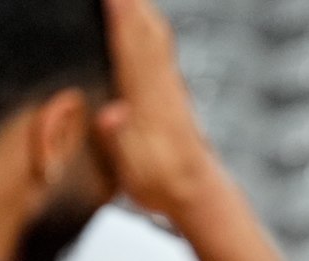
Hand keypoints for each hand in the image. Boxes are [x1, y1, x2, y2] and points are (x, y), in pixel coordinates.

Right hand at [95, 0, 223, 219]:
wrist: (197, 194)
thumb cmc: (161, 184)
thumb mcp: (131, 171)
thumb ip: (117, 141)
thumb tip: (111, 114)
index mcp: (146, 103)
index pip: (130, 49)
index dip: (119, 18)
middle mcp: (161, 89)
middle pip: (146, 33)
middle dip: (131, 5)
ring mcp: (171, 89)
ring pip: (157, 38)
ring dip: (142, 11)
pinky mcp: (175, 95)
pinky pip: (162, 51)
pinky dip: (150, 29)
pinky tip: (146, 23)